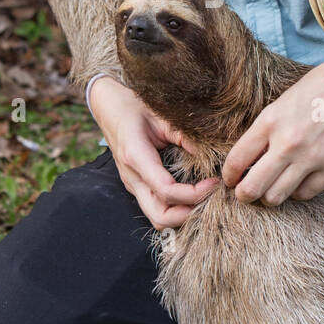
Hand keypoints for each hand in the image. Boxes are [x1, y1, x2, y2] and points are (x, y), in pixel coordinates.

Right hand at [90, 76, 218, 227]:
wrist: (108, 106)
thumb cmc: (134, 106)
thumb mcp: (163, 116)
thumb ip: (186, 137)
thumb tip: (214, 155)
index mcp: (136, 156)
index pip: (166, 191)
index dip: (194, 193)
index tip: (215, 181)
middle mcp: (132, 177)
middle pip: (159, 217)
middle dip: (188, 214)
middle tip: (211, 197)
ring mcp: (132, 184)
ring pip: (157, 217)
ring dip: (182, 214)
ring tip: (203, 197)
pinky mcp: (136, 185)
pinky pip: (155, 207)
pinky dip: (175, 207)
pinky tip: (192, 194)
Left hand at [220, 44, 323, 205]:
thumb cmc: (318, 87)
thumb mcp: (280, 103)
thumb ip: (264, 132)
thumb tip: (246, 162)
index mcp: (270, 121)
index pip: (236, 161)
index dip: (228, 176)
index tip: (230, 179)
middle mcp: (288, 142)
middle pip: (251, 188)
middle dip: (243, 194)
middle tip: (245, 193)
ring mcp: (312, 157)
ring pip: (276, 197)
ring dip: (269, 197)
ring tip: (270, 189)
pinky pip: (305, 194)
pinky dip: (296, 192)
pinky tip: (296, 182)